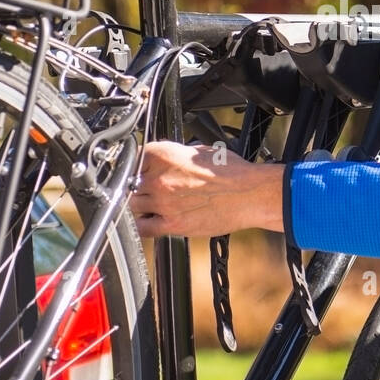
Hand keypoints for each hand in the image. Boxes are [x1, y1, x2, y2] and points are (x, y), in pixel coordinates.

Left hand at [129, 140, 285, 238]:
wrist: (249, 194)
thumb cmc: (232, 172)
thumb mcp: (201, 151)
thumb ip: (177, 154)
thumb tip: (170, 158)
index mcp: (164, 154)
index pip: (134, 158)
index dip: (137, 164)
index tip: (140, 169)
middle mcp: (159, 178)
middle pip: (130, 183)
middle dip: (138, 185)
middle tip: (150, 188)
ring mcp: (163, 203)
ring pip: (133, 205)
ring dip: (139, 204)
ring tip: (152, 204)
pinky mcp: (172, 225)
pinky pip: (143, 228)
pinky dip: (143, 225)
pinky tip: (148, 221)